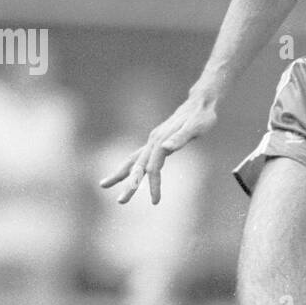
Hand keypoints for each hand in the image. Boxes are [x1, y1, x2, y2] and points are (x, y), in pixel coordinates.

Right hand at [99, 96, 217, 203]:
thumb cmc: (201, 116)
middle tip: (120, 202)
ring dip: (121, 174)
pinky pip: (140, 156)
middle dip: (129, 184)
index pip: (153, 168)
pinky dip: (133, 166)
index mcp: (161, 140)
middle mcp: (153, 141)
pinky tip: (130, 173)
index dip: (154, 185)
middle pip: (137, 166)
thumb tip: (165, 148)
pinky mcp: (158, 140)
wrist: (201, 101)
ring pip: (133, 160)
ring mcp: (154, 140)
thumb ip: (180, 138)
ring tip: (104, 184)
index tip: (155, 201)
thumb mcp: (195, 127)